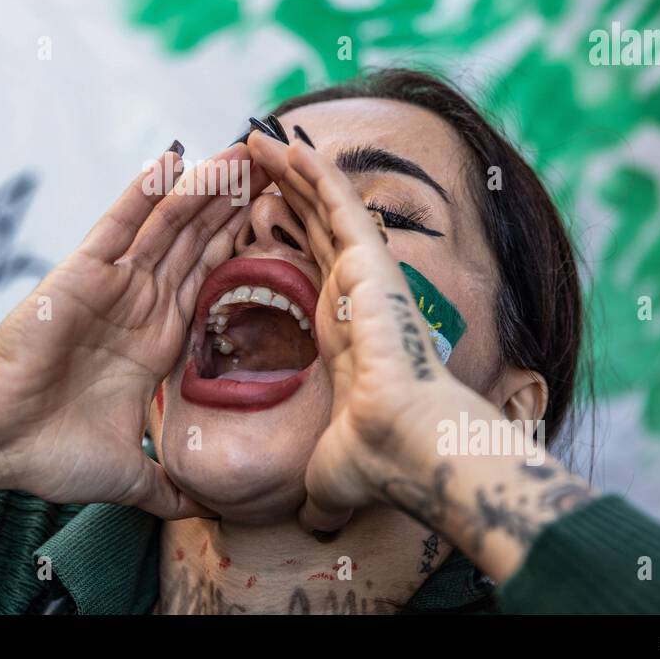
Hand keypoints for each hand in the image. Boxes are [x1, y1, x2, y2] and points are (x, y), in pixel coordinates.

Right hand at [0, 144, 264, 519]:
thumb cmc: (50, 453)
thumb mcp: (134, 475)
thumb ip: (172, 486)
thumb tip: (210, 513)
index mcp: (159, 341)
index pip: (212, 283)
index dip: (245, 250)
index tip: (283, 221)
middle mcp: (141, 305)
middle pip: (197, 242)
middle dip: (235, 205)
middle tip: (275, 167)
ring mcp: (112, 286)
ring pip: (167, 225)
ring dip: (203, 189)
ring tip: (239, 153)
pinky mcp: (80, 275)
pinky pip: (117, 225)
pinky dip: (142, 193)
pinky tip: (172, 160)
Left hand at [245, 131, 492, 530]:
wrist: (408, 446)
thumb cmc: (376, 458)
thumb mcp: (331, 468)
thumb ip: (321, 482)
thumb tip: (314, 521)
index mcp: (343, 329)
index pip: (308, 271)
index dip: (284, 240)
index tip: (257, 218)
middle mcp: (354, 293)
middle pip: (312, 229)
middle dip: (282, 194)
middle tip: (251, 163)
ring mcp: (364, 272)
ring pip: (322, 206)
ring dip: (290, 170)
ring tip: (257, 137)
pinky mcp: (370, 259)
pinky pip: (336, 202)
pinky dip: (311, 169)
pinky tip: (283, 141)